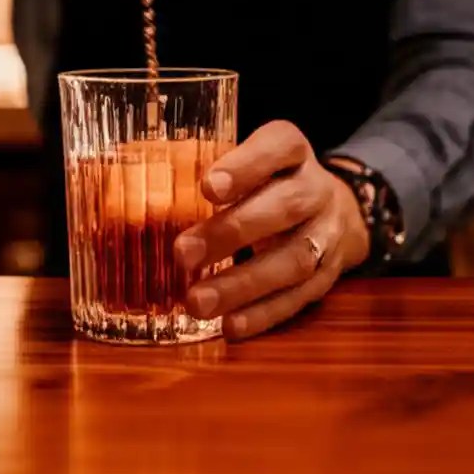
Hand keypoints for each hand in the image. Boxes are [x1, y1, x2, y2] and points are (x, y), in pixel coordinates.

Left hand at [174, 121, 371, 340]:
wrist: (337, 213)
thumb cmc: (270, 183)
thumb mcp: (251, 162)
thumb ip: (210, 174)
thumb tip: (135, 199)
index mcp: (293, 151)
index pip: (279, 146)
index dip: (246, 166)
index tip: (208, 187)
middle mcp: (317, 189)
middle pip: (284, 207)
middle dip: (232, 232)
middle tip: (182, 254)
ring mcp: (328, 234)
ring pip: (293, 259)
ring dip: (242, 285)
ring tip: (197, 302)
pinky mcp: (328, 276)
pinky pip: (298, 298)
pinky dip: (262, 314)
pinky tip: (229, 326)